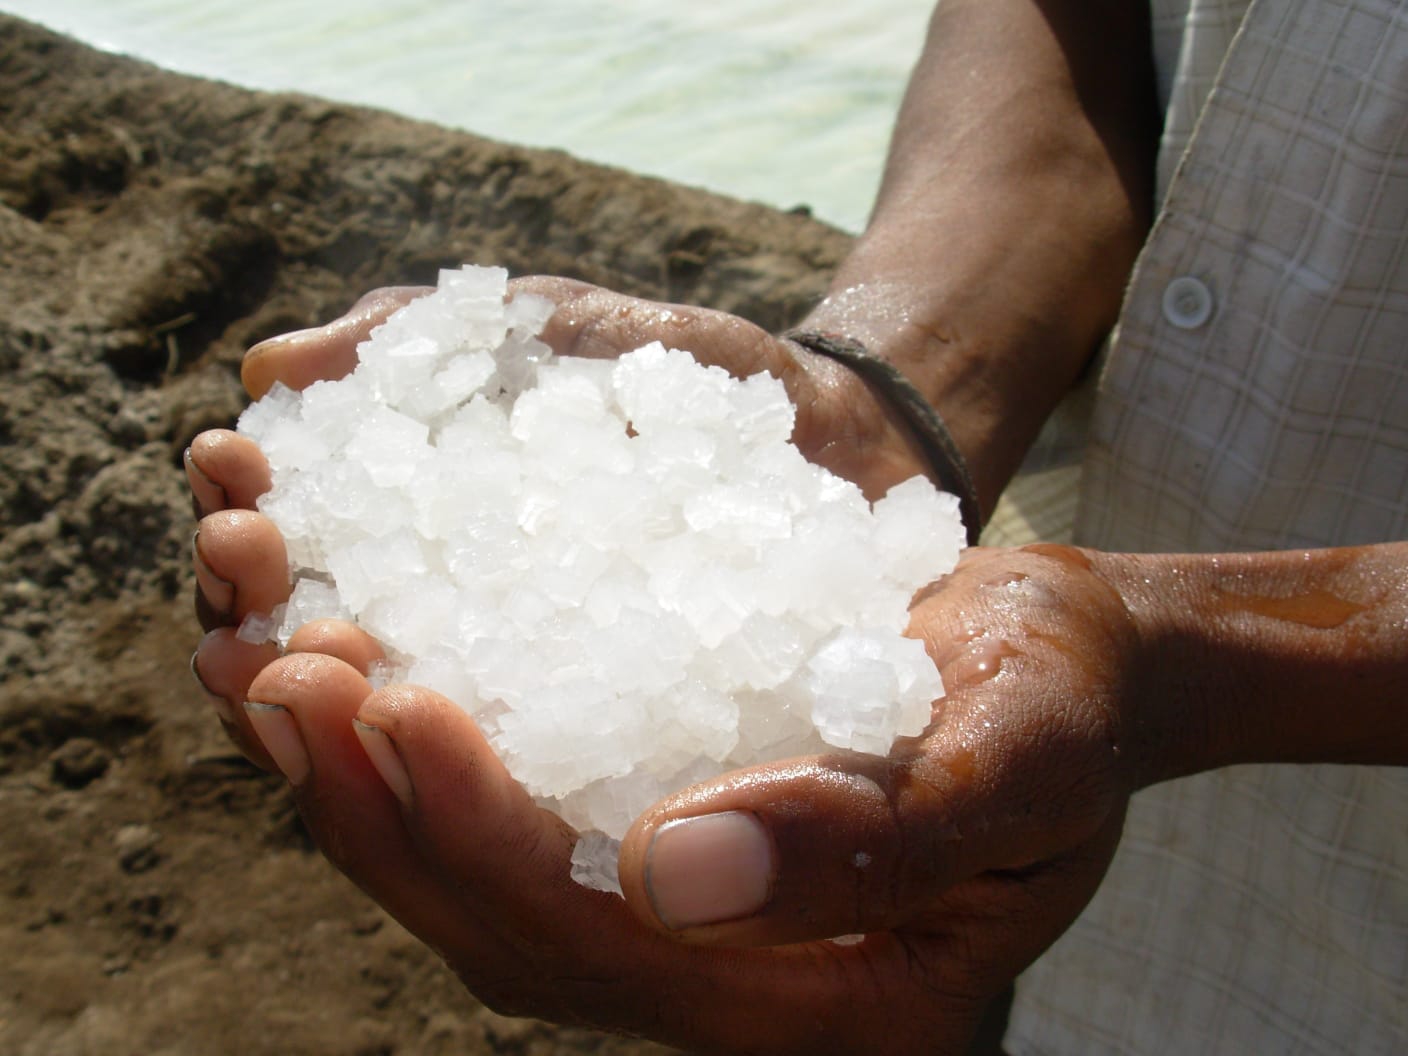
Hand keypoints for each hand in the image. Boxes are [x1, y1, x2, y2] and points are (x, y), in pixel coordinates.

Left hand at [194, 434, 1144, 1053]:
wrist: (1069, 668)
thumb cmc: (1065, 702)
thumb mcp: (1016, 757)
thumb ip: (871, 836)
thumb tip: (670, 876)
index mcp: (826, 1002)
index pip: (609, 954)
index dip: (485, 839)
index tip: (397, 706)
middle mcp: (736, 983)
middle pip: (512, 927)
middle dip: (380, 810)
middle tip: (277, 675)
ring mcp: (689, 917)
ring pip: (491, 874)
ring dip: (374, 776)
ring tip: (278, 659)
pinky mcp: (659, 830)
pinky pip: (520, 804)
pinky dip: (431, 741)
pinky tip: (368, 652)